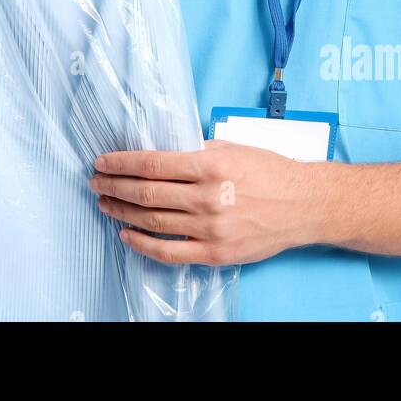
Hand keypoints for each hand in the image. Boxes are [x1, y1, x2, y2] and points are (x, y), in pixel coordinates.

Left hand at [88, 140, 328, 264]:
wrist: (304, 205)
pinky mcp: (215, 253)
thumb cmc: (270, 171)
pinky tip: (127, 234)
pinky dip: (143, 245)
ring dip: (123, 212)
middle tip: (97, 182)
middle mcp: (208, 197)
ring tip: (105, 203)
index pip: (153, 164)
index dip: (122, 163)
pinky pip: (170, 252)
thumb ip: (197, 150)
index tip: (103, 162)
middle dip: (115, 186)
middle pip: (147, 193)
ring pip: (153, 221)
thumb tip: (161, 150)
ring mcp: (211, 229)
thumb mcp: (233, 147)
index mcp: (211, 165)